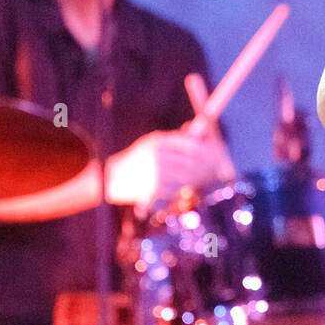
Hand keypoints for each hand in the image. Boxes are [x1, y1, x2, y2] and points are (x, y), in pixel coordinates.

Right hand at [109, 125, 232, 206]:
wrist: (113, 178)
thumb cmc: (139, 159)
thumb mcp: (154, 143)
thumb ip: (177, 139)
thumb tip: (202, 133)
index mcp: (158, 141)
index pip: (191, 143)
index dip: (205, 149)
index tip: (211, 154)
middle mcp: (157, 155)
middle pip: (192, 162)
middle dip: (204, 168)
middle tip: (211, 171)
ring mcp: (155, 173)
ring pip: (187, 178)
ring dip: (195, 181)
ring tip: (197, 180)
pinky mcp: (153, 189)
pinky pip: (177, 191)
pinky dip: (181, 191)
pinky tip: (179, 190)